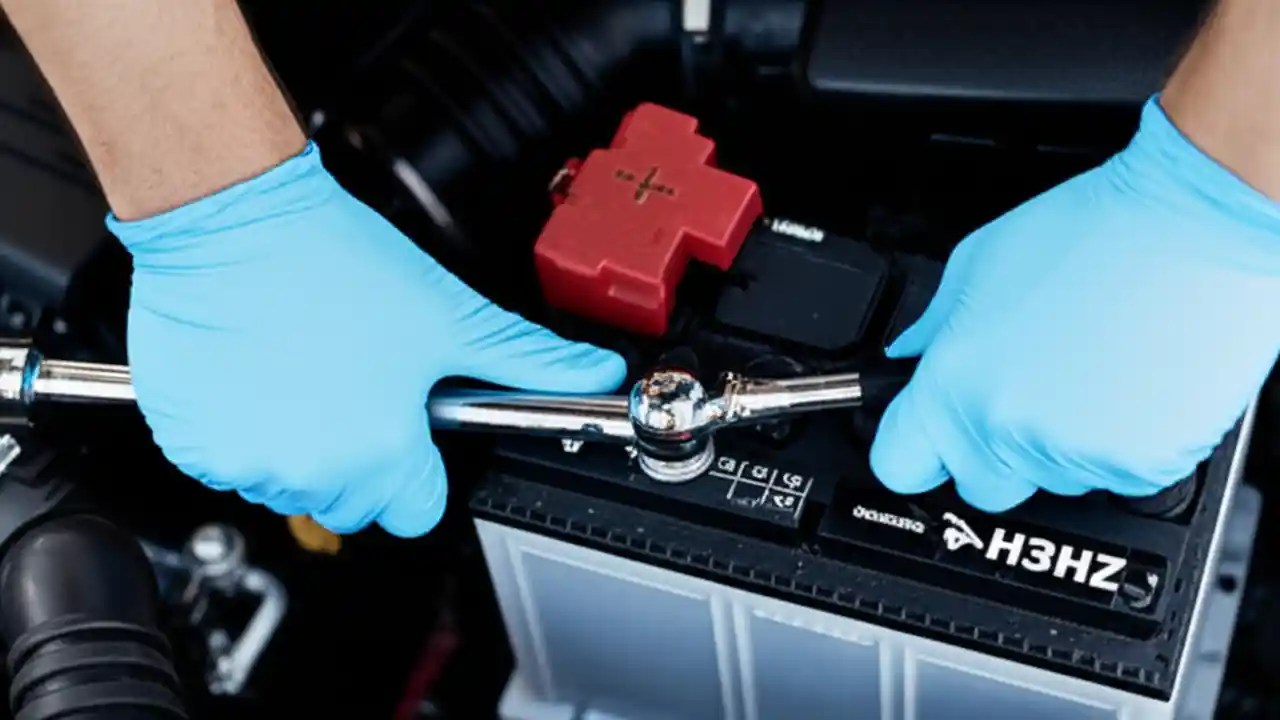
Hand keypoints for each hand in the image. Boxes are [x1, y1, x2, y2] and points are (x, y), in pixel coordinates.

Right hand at [109, 142, 625, 535]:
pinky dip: (244, 431)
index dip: (420, 469)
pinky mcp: (188, 441)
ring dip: (300, 446)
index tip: (408, 428)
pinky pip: (229, 462)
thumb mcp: (451, 318)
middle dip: (361, 457)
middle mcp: (307, 472)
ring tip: (308, 369)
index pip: (416, 512)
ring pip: (289, 485)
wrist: (233, 219)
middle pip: (354, 503)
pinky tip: (262, 372)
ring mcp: (241, 462)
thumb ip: (529, 363)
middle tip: (358, 384)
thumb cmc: (334, 264)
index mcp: (379, 457)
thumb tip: (595, 376)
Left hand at [870, 96, 1279, 511]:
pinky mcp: (1138, 465)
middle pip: (978, 484)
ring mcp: (1073, 453)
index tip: (925, 441)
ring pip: (1048, 480)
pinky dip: (1116, 443)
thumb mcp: (977, 262)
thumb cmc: (1092, 234)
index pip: (897, 463)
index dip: (911, 451)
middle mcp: (1005, 427)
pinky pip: (1111, 476)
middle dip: (991, 451)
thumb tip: (909, 359)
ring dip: (1058, 443)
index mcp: (952, 384)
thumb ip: (933, 327)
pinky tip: (1124, 385)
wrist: (1191, 228)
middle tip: (1026, 390)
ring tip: (1084, 371)